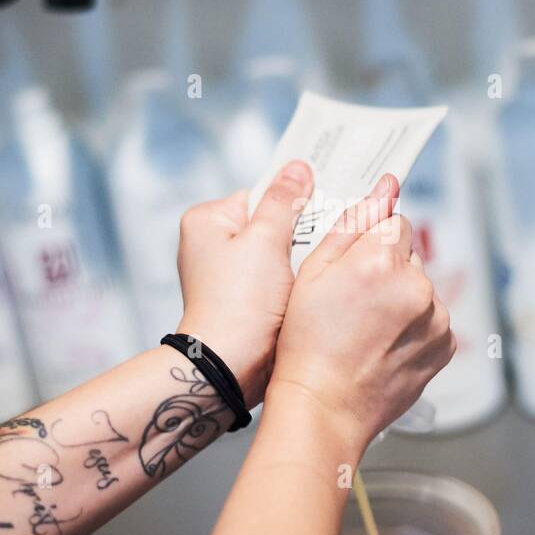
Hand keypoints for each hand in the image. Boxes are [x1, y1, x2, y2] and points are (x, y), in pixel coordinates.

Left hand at [174, 160, 312, 407]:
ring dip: (299, 259)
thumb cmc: (239, 304)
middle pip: (272, 222)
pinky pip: (277, 277)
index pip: (262, 194)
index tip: (326, 199)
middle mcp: (212, 245)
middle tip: (325, 237)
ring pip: (278, 251)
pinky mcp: (244, 299)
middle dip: (299, 231)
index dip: (295, 199)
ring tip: (315, 267)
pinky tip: (307, 288)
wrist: (230, 367)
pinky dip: (294, 281)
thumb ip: (284, 201)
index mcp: (208, 221)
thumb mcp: (266, 240)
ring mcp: (227, 274)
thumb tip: (298, 168)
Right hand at [267, 174, 455, 455]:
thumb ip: (352, 224)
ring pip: (421, 288)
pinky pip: (432, 318)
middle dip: (386, 269)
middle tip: (353, 302)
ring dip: (401, 298)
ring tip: (366, 329)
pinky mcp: (445, 344)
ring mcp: (436, 318)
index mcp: (382, 260)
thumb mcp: (312, 273)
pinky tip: (383, 344)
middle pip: (409, 254)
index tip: (355, 264)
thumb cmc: (308, 344)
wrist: (325, 407)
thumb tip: (385, 188)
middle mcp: (417, 286)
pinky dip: (413, 326)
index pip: (394, 221)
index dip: (370, 241)